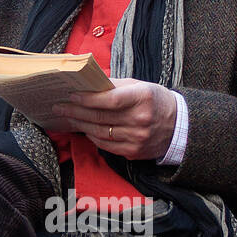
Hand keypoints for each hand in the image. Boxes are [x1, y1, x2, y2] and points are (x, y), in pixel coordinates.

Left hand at [52, 79, 177, 160]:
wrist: (178, 126)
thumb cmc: (155, 101)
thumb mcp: (140, 86)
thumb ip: (115, 86)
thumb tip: (88, 84)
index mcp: (143, 98)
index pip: (109, 101)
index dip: (88, 99)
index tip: (71, 95)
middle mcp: (140, 120)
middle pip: (100, 118)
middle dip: (76, 111)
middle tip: (59, 106)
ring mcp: (137, 139)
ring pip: (100, 133)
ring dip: (80, 124)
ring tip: (67, 117)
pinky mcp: (133, 152)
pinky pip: (106, 145)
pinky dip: (92, 136)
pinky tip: (83, 128)